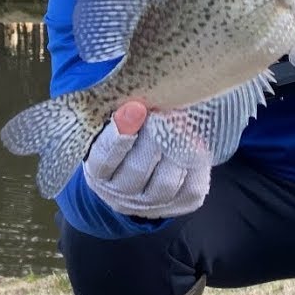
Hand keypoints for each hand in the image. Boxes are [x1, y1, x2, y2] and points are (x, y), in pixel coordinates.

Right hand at [83, 101, 211, 218]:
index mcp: (98, 171)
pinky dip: (196, 165)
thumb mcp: (113, 124)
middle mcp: (120, 193)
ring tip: (182, 124)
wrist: (142, 171)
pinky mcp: (179, 205)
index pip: (104, 156)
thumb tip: (143, 89)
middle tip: (165, 112)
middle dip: (154, 137)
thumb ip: (122, 111)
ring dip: (176, 150)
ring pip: (165, 183)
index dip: (120, 132)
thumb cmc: (128, 137)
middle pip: (136, 169)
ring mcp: (149, 204)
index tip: (135, 108)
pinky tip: (195, 144)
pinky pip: (191, 189)